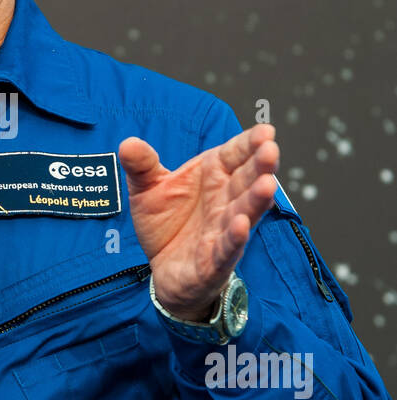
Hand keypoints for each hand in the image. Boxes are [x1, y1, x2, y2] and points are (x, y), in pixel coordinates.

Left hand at [117, 123, 279, 320]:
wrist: (164, 267)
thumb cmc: (166, 222)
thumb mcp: (147, 189)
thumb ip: (142, 166)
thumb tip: (128, 144)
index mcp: (213, 175)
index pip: (234, 155)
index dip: (250, 144)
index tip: (265, 132)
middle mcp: (224, 200)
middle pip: (246, 180)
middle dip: (260, 167)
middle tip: (271, 151)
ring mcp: (223, 230)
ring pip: (244, 212)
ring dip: (256, 200)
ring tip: (267, 185)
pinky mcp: (215, 260)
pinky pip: (227, 248)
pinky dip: (235, 238)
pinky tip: (242, 225)